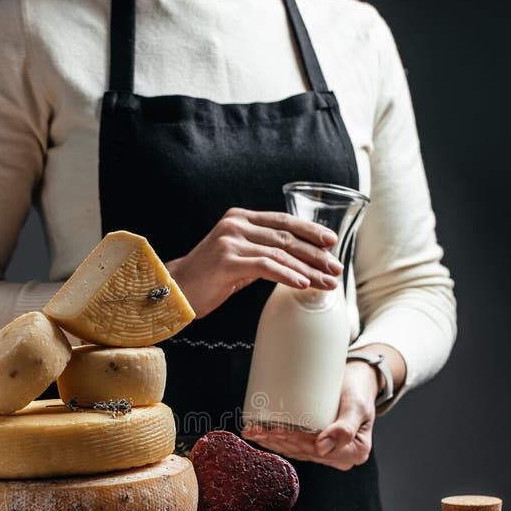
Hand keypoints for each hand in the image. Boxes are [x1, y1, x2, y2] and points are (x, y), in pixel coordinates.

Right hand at [166, 207, 340, 317]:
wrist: (175, 291)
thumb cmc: (207, 279)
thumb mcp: (237, 258)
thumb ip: (260, 253)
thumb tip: (295, 263)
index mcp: (240, 219)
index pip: (283, 221)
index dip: (310, 231)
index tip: (331, 242)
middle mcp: (236, 225)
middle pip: (286, 237)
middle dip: (315, 254)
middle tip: (335, 268)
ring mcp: (231, 242)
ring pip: (280, 252)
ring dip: (308, 269)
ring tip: (326, 282)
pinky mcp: (227, 261)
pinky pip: (266, 267)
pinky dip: (287, 275)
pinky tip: (303, 284)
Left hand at [242, 361, 378, 469]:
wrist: (358, 381)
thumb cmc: (359, 390)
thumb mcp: (357, 406)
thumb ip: (346, 428)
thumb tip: (322, 449)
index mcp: (355, 452)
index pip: (318, 449)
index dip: (295, 440)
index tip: (277, 430)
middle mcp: (340, 457)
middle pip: (303, 451)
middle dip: (278, 440)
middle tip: (256, 428)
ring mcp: (327, 453)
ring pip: (295, 450)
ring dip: (272, 442)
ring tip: (252, 430)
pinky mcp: (316, 445)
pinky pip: (294, 446)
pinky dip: (275, 441)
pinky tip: (259, 435)